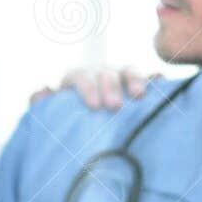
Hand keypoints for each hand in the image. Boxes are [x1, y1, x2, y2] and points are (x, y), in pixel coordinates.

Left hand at [31, 66, 155, 110]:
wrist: (85, 130)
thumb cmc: (67, 121)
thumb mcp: (51, 114)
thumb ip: (41, 104)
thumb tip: (43, 89)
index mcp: (76, 79)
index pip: (79, 76)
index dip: (86, 88)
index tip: (93, 106)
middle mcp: (98, 74)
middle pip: (105, 73)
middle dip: (110, 87)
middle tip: (113, 106)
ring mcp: (119, 77)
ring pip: (128, 71)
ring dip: (134, 80)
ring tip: (139, 96)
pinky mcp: (138, 84)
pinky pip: (148, 77)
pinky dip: (154, 79)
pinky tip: (160, 82)